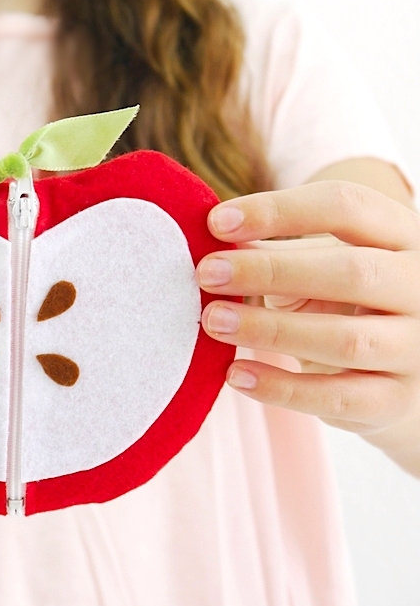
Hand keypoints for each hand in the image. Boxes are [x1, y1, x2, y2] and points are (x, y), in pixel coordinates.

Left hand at [197, 179, 419, 474]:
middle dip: (271, 272)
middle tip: (207, 273)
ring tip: (213, 321)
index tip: (217, 223)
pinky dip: (281, 388)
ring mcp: (418, 347)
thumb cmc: (342, 295)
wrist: (398, 365)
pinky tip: (235, 373)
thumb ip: (273, 249)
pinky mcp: (397, 400)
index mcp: (402, 233)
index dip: (279, 210)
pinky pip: (338, 398)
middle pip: (352, 271)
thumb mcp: (319, 259)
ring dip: (271, 330)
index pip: (346, 205)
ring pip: (346, 340)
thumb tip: (211, 241)